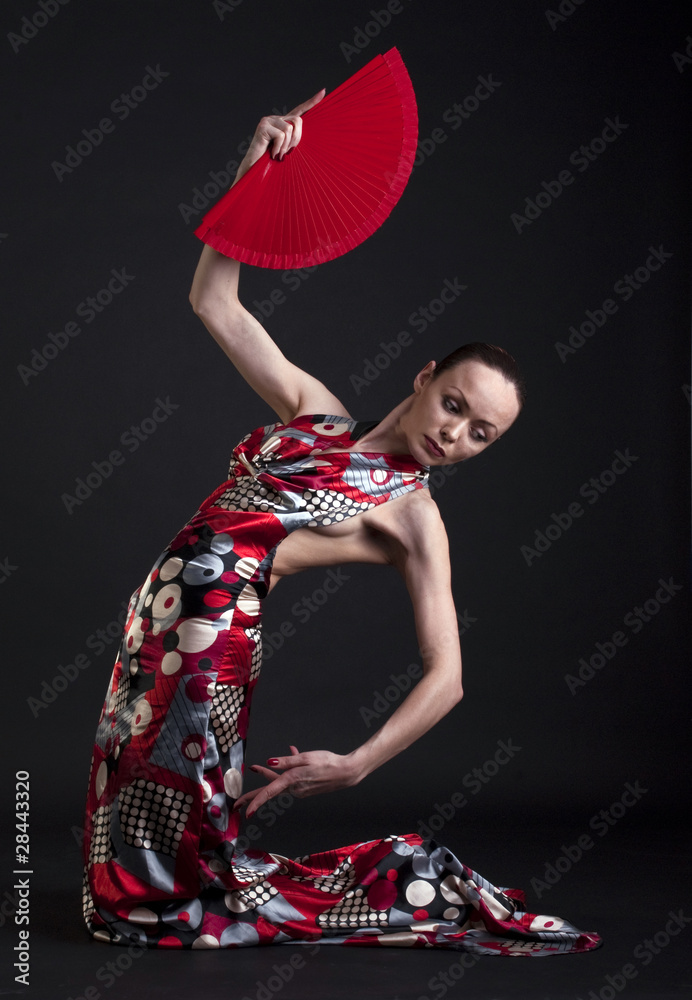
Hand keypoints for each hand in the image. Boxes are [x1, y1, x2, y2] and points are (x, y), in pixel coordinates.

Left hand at [233, 745, 360, 817]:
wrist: (346, 772)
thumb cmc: (328, 763)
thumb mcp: (306, 757)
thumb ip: (287, 760)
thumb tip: (270, 761)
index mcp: (292, 780)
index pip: (269, 792)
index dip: (255, 801)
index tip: (245, 811)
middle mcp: (294, 788)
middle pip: (269, 792)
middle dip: (253, 796)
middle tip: (237, 804)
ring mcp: (300, 789)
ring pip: (279, 784)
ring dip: (269, 776)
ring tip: (257, 768)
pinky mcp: (305, 787)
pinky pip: (290, 780)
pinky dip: (286, 771)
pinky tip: (290, 755)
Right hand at [236, 89, 325, 181]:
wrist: (254, 169)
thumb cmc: (271, 162)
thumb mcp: (288, 150)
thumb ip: (295, 140)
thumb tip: (304, 133)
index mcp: (284, 123)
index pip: (299, 110)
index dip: (311, 102)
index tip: (323, 92)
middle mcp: (276, 118)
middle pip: (297, 120)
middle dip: (296, 139)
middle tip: (287, 152)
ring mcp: (268, 121)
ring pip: (289, 129)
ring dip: (286, 146)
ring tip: (279, 155)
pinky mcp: (263, 126)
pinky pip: (280, 135)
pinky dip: (279, 147)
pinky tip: (273, 154)